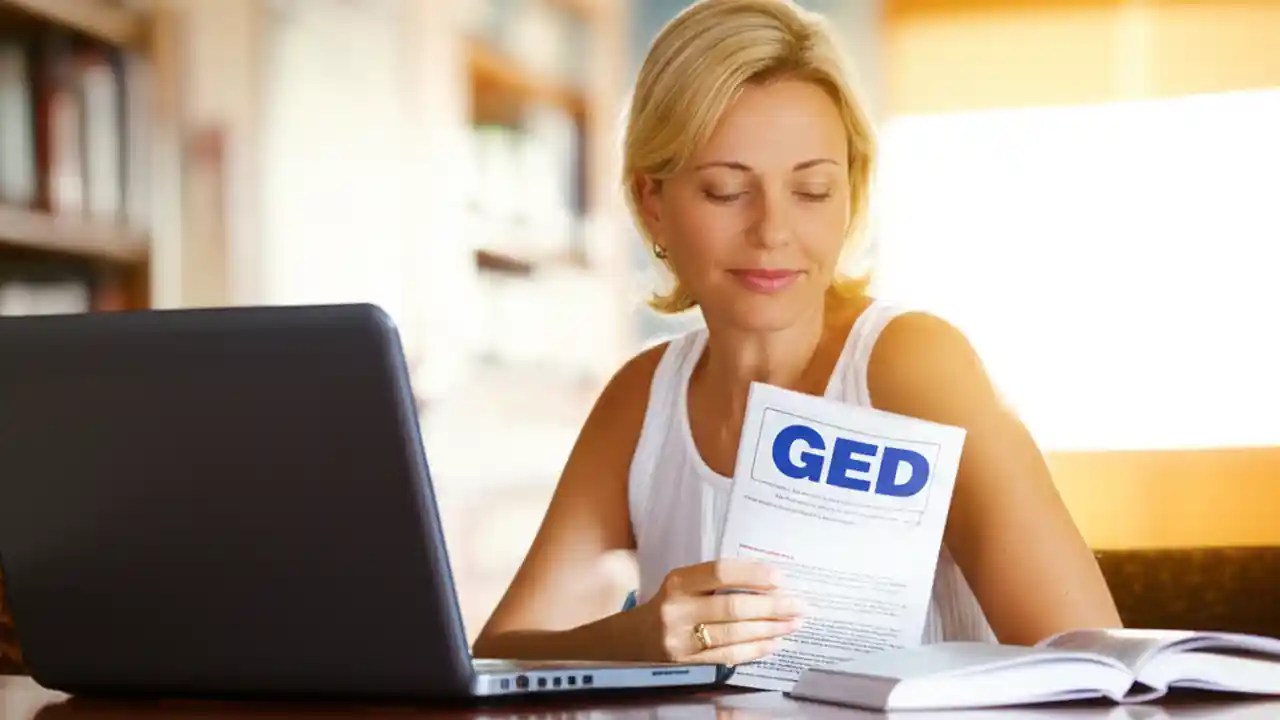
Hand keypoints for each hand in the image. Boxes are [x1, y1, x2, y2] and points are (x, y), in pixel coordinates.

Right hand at [627, 559, 806, 664]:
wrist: (634, 640)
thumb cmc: (670, 605)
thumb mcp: (684, 585)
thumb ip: (717, 581)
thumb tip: (769, 583)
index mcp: (678, 581)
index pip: (720, 572)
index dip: (753, 574)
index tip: (781, 578)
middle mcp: (677, 609)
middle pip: (732, 606)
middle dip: (772, 606)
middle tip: (799, 605)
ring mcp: (681, 639)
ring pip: (734, 633)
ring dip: (770, 629)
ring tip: (794, 623)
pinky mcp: (688, 663)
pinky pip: (728, 656)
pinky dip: (755, 649)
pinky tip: (774, 643)